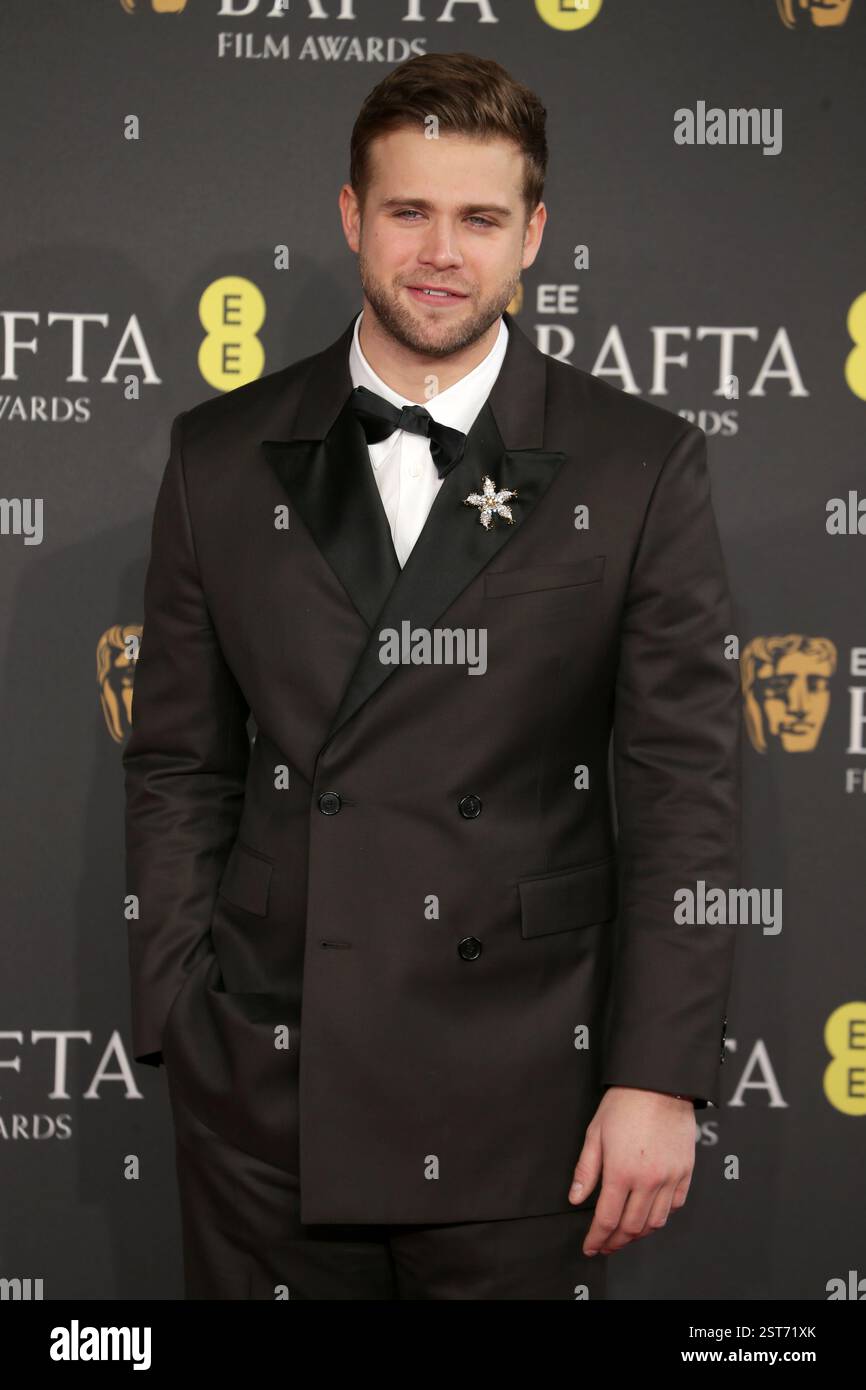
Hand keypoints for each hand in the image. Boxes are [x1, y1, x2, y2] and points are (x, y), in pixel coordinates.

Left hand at [568, 1085, 696, 1255]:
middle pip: (631, 1227)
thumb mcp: (595, 1134)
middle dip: (616, 1242)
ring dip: (638, 1234)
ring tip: (626, 1234)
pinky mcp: (685, 1172)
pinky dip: (662, 1216)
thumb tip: (575, 1198)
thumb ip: (585, 1170)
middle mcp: (648, 1180)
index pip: (607, 1219)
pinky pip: (675, 1205)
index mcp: (621, 1172)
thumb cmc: (625, 1103)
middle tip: (606, 1244)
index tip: (590, 1246)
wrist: (660, 1084)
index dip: (597, 1238)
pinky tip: (650, 1213)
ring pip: (655, 1222)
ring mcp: (670, 1177)